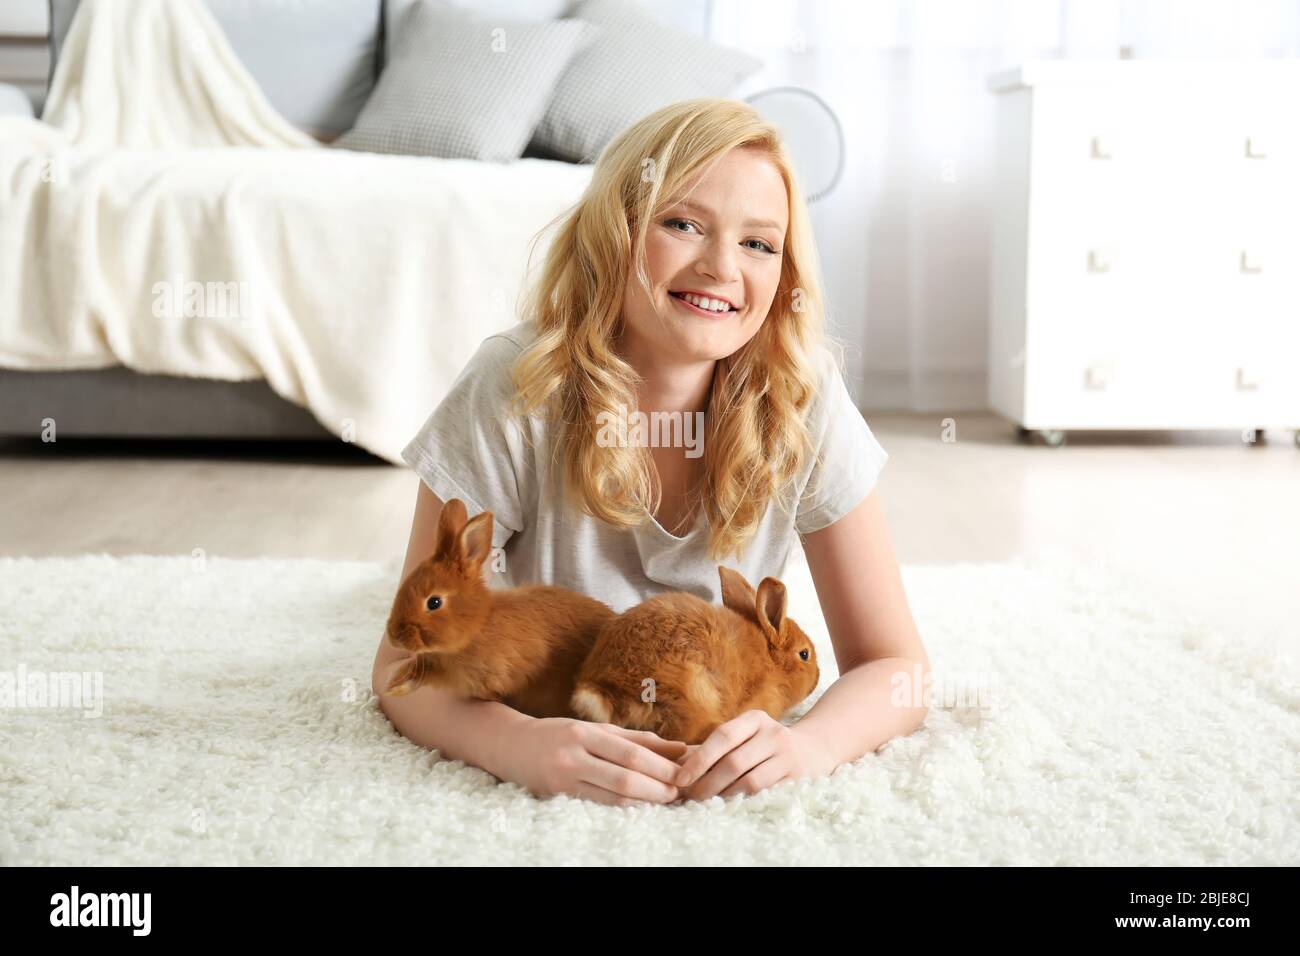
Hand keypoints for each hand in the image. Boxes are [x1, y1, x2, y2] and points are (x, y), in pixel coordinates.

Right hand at [499, 717, 688, 806]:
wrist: (509, 744)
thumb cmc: (559, 734)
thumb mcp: (595, 729)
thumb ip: (636, 738)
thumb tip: (678, 747)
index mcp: (585, 732)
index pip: (631, 753)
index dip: (660, 766)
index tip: (683, 773)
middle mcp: (573, 754)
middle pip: (624, 776)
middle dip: (656, 786)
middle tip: (678, 792)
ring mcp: (563, 777)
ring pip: (612, 794)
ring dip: (643, 800)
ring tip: (665, 800)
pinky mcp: (556, 794)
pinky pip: (596, 803)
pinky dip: (621, 806)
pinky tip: (639, 805)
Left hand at [673, 710, 833, 799]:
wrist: (816, 747)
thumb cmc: (766, 743)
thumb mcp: (746, 735)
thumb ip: (715, 746)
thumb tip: (677, 763)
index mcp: (754, 719)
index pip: (722, 736)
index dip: (699, 758)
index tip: (680, 777)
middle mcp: (772, 733)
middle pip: (733, 761)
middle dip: (707, 782)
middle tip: (690, 798)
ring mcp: (786, 755)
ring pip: (749, 780)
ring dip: (724, 795)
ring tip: (706, 803)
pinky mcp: (796, 776)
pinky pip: (765, 793)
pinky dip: (744, 800)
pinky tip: (730, 805)